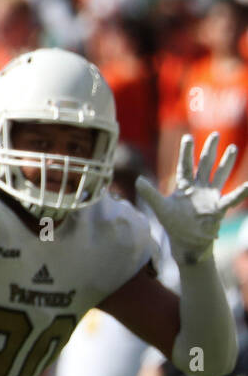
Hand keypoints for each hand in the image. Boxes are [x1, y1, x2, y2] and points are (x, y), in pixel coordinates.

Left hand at [136, 133, 247, 264]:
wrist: (187, 242)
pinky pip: (231, 198)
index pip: (186, 165)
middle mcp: (199, 188)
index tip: (187, 137)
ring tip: (232, 148)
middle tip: (215, 134)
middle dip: (210, 149)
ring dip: (226, 162)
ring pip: (220, 175)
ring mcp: (210, 196)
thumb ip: (150, 193)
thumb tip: (138, 179)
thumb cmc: (174, 224)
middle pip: (205, 164)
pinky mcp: (219, 207)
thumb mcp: (160, 208)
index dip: (186, 152)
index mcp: (184, 186)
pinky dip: (240, 192)